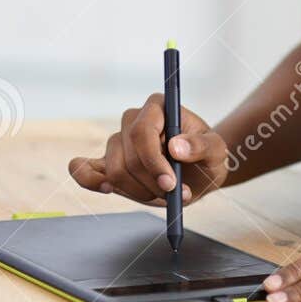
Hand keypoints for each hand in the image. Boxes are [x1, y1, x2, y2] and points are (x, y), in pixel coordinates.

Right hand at [67, 93, 229, 206]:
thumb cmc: (208, 157)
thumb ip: (201, 146)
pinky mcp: (108, 163)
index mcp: (158, 106)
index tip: (170, 185)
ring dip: (139, 191)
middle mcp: (133, 119)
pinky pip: (83, 168)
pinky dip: (88, 179)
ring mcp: (118, 141)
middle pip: (127, 156)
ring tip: (162, 195)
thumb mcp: (217, 151)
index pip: (142, 132)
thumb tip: (176, 146)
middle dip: (150, 182)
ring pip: (114, 170)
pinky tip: (106, 188)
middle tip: (174, 195)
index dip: (153, 162)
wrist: (199, 172)